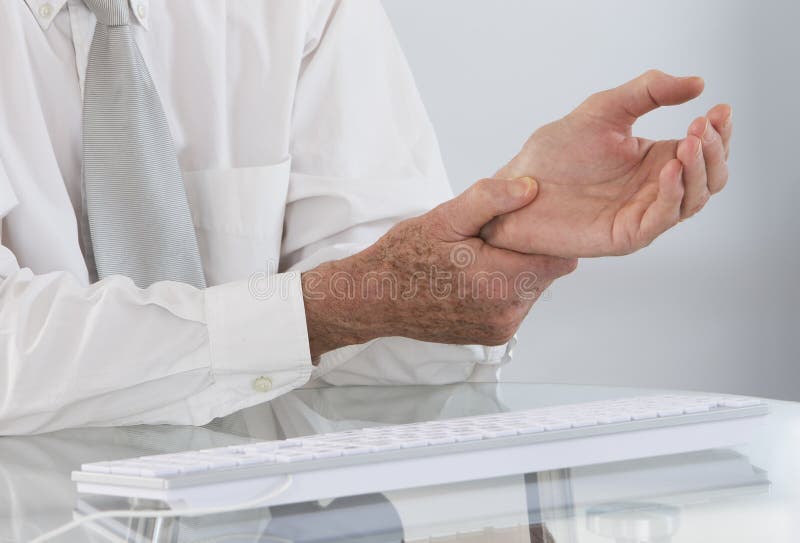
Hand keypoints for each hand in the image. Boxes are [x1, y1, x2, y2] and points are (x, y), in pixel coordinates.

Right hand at [302, 177, 576, 357]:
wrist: (374, 299)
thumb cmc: (405, 256)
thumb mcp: (444, 218)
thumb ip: (491, 199)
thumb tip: (531, 188)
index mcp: (499, 281)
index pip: (560, 256)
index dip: (546, 234)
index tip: (521, 222)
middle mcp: (506, 312)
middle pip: (547, 272)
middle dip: (527, 250)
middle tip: (491, 237)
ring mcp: (500, 328)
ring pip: (533, 288)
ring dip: (515, 270)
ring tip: (480, 257)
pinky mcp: (493, 336)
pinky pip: (516, 305)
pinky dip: (503, 289)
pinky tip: (475, 278)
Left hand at [481, 70, 732, 257]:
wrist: (517, 184)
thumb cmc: (555, 152)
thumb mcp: (605, 109)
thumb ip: (649, 92)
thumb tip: (699, 83)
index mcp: (655, 161)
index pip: (704, 151)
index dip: (719, 132)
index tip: (719, 109)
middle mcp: (654, 190)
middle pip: (710, 178)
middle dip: (715, 151)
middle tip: (702, 126)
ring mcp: (641, 214)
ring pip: (693, 200)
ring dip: (698, 171)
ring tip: (688, 141)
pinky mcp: (623, 234)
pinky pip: (660, 220)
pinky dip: (671, 194)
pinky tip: (668, 168)